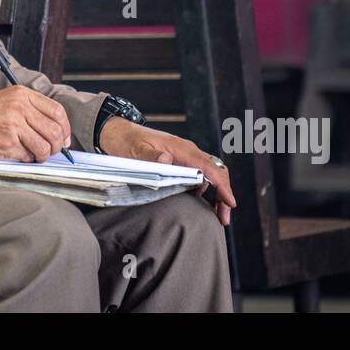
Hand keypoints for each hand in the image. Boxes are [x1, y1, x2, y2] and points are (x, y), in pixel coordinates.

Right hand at [0, 87, 71, 161]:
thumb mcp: (7, 100)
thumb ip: (31, 110)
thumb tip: (58, 130)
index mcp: (22, 95)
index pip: (57, 111)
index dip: (65, 128)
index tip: (64, 138)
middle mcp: (20, 107)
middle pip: (55, 131)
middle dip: (56, 146)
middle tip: (50, 151)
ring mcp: (14, 125)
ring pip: (45, 147)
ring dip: (42, 155)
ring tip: (32, 154)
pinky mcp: (7, 143)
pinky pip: (28, 156)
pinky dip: (26, 159)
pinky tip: (16, 153)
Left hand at [98, 118, 236, 225]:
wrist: (119, 132)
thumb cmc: (127, 141)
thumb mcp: (135, 150)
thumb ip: (150, 156)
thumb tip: (167, 161)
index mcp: (180, 149)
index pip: (208, 166)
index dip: (221, 185)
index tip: (230, 202)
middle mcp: (187, 152)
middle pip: (215, 171)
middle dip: (223, 194)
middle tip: (224, 218)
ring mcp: (184, 156)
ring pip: (210, 174)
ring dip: (216, 193)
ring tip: (217, 215)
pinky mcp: (180, 162)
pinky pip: (199, 175)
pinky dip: (205, 190)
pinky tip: (200, 204)